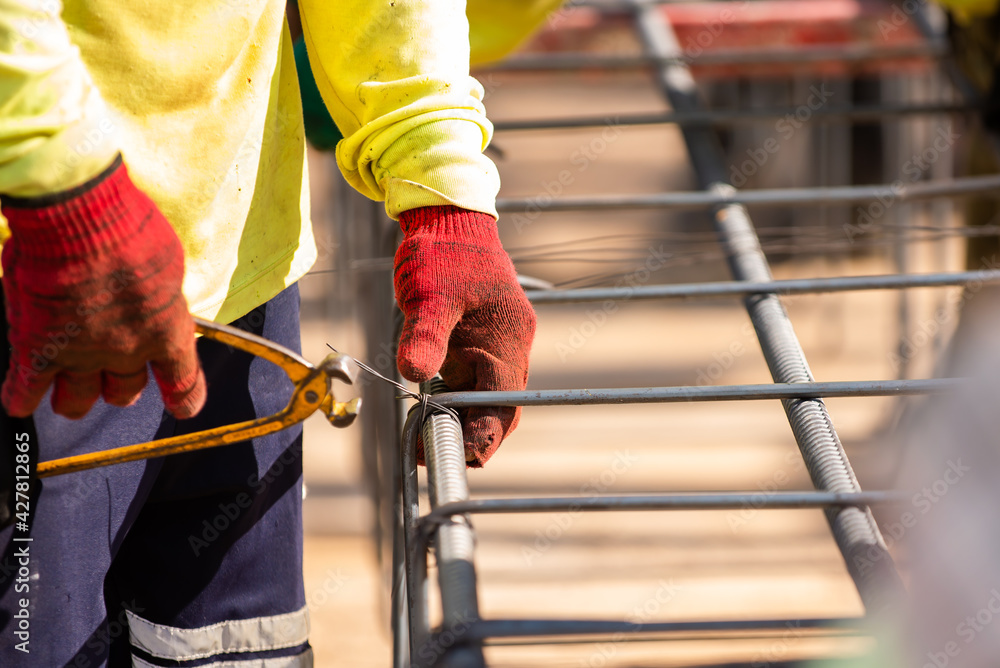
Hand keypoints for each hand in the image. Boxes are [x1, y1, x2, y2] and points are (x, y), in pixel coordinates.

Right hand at [1, 155, 205, 418]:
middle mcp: (126, 351)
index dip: (185, 398)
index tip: (185, 408)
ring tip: (69, 393)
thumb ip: (160, 294)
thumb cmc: (130, 228)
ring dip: (75, 398)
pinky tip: (20, 400)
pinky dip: (21, 398)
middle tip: (115, 381)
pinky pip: (24, 391)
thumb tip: (155, 300)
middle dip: (120, 388)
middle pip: (124, 391)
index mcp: (166, 331)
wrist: (79, 218)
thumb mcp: (169, 263)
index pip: (183, 380)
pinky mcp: (36, 349)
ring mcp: (79, 354)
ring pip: (76, 401)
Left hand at [394, 205, 535, 466]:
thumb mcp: (428, 294)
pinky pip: (471, 379)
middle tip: (428, 452)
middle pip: (497, 406)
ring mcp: (496, 342)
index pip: (504, 403)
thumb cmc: (442, 251)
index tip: (454, 458)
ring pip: (483, 395)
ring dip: (458, 417)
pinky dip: (452, 398)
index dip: (483, 436)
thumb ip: (424, 334)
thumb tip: (414, 374)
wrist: (446, 218)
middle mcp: (510, 345)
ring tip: (421, 436)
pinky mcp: (479, 339)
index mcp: (508, 337)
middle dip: (468, 434)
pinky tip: (426, 407)